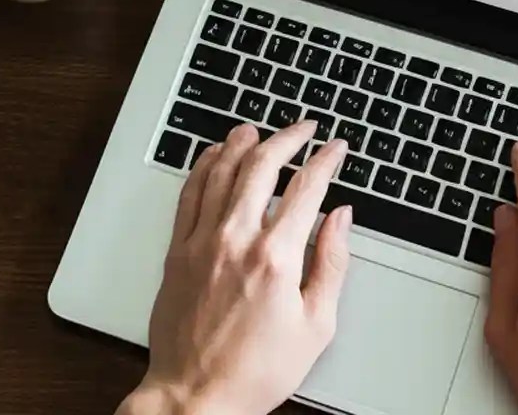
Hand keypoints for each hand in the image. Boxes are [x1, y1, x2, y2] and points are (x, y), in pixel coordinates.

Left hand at [117, 122, 352, 414]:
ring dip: (242, 143)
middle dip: (287, 138)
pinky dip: (203, 167)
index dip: (325, 161)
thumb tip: (341, 220)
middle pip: (261, 166)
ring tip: (257, 129)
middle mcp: (235, 241)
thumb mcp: (316, 325)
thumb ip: (332, 264)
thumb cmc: (255, 372)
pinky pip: (189, 194)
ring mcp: (201, 242)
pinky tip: (213, 156)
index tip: (335, 149)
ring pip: (221, 171)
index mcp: (275, 259)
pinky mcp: (177, 252)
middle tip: (303, 128)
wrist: (196, 397)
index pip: (306, 189)